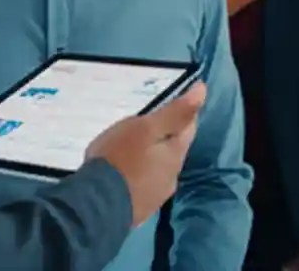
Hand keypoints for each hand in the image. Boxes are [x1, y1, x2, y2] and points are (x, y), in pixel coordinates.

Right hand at [84, 82, 205, 226]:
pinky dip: (137, 174)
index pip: (189, 127)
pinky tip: (122, 173)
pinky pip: (143, 184)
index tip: (169, 102)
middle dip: (163, 136)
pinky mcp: (139, 209)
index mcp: (176, 154)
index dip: (182, 112)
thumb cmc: (120, 158)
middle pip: (173, 149)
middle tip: (141, 125)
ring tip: (128, 149)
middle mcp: (172, 176)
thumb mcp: (146, 127)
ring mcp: (156, 196)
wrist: (95, 206)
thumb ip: (175, 111)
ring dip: (149, 157)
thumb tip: (203, 90)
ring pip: (158, 168)